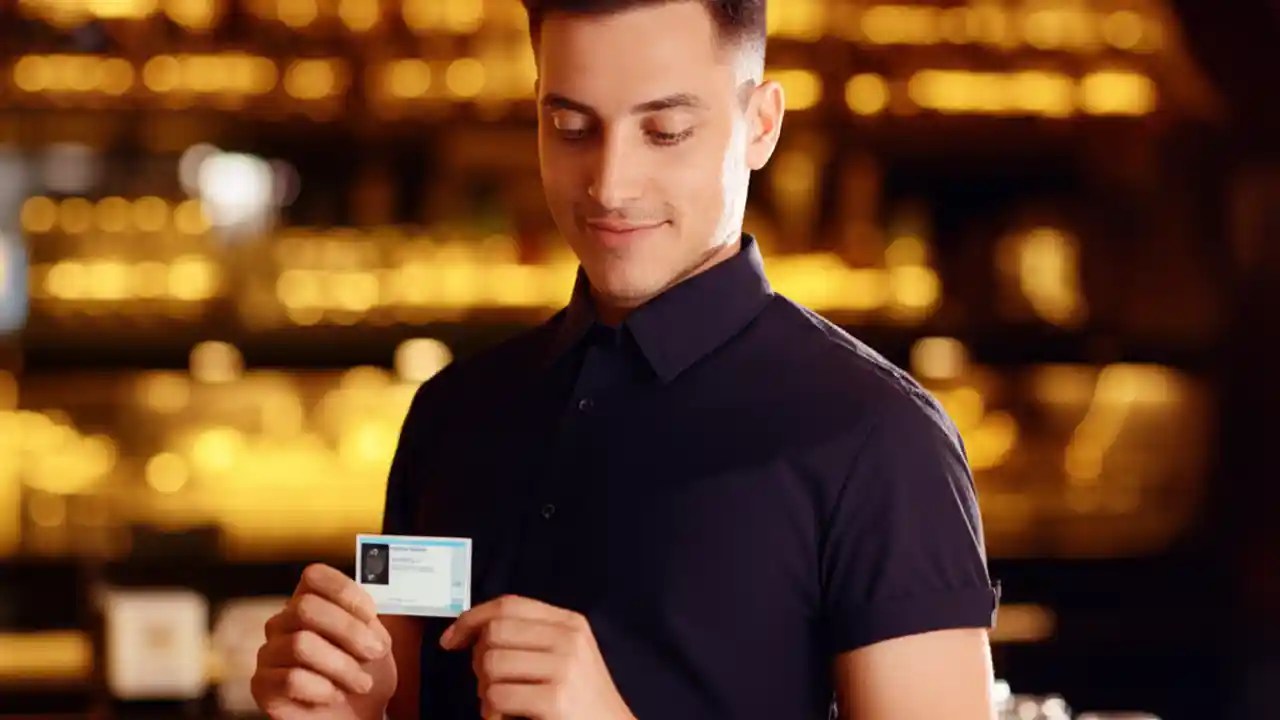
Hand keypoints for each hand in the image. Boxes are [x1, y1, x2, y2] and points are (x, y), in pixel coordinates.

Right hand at [252, 564, 397, 719]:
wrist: (356, 717)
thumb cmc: (365, 673)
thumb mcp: (376, 641)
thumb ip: (368, 622)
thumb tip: (365, 616)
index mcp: (310, 601)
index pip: (314, 576)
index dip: (345, 592)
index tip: (371, 616)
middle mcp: (282, 622)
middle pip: (305, 608)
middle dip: (348, 631)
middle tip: (373, 652)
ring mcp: (269, 653)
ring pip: (300, 644)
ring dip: (341, 665)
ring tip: (361, 683)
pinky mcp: (262, 686)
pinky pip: (290, 679)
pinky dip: (323, 689)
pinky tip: (335, 696)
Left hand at [439, 595, 634, 719]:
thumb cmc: (579, 700)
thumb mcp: (565, 656)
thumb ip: (528, 637)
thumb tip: (469, 631)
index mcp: (570, 623)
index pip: (509, 604)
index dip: (472, 618)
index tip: (451, 639)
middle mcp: (569, 640)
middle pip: (495, 631)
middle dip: (479, 659)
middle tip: (488, 683)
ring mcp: (564, 668)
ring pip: (491, 663)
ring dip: (485, 690)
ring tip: (501, 705)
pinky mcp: (555, 700)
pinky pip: (497, 696)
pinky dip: (492, 713)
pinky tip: (507, 719)